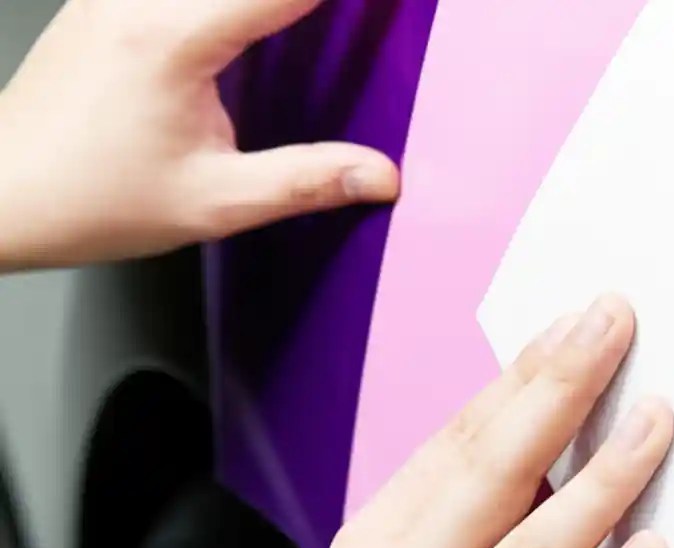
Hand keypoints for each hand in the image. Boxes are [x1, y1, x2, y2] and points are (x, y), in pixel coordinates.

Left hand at [0, 0, 398, 269]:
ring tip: (302, 20)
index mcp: (173, 38)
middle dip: (299, 0)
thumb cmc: (87, 200)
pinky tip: (249, 20)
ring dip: (263, 0)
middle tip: (344, 18)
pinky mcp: (104, 1)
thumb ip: (305, 182)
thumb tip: (379, 175)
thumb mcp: (213, 203)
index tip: (388, 2)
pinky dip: (227, 1)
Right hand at [278, 296, 673, 547]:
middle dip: (559, 390)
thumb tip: (536, 435)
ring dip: (602, 479)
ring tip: (656, 420)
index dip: (521, 378)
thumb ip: (442, 517)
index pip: (458, 442)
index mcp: (376, 543)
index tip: (573, 324)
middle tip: (614, 326)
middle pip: (493, 472)